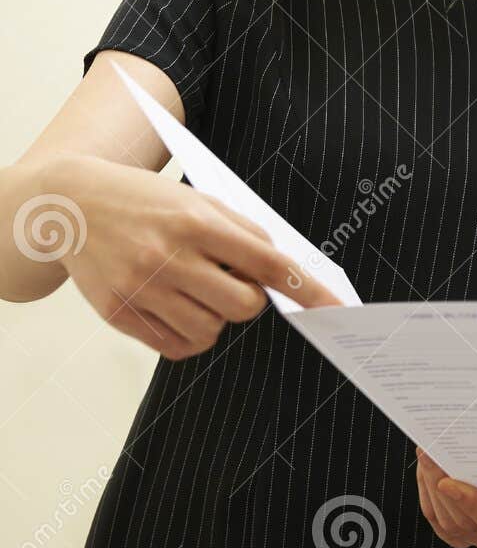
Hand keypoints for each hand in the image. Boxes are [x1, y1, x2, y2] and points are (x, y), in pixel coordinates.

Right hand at [43, 153, 341, 360]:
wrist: (71, 204)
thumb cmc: (146, 202)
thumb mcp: (199, 200)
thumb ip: (243, 234)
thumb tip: (284, 274)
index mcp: (196, 222)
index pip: (268, 263)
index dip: (306, 288)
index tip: (335, 306)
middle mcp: (168, 256)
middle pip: (244, 306)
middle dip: (249, 299)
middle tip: (230, 280)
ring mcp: (140, 288)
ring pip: (211, 331)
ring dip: (217, 318)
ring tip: (196, 290)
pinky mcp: (117, 313)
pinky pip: (176, 347)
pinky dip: (189, 336)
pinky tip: (176, 308)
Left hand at [415, 447, 476, 547]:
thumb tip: (475, 437)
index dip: (472, 504)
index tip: (447, 483)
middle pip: (465, 521)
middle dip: (440, 485)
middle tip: (428, 454)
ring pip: (447, 522)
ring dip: (431, 486)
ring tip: (425, 455)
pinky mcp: (460, 537)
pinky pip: (437, 519)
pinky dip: (428, 493)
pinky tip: (425, 470)